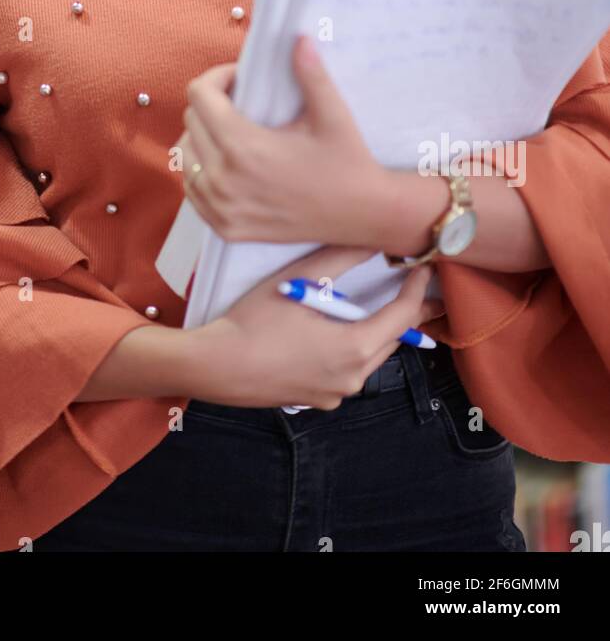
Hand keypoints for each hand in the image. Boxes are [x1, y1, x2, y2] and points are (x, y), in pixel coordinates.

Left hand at [178, 35, 390, 244]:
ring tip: (232, 130)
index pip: (199, 96)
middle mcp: (224, 180)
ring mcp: (221, 208)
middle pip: (190, 122)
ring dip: (201, 137)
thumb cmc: (348, 163)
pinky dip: (201, 171)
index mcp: (244, 147)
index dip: (217, 78)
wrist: (363, 216)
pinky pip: (192, 190)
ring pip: (184, 156)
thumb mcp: (332, 114)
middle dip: (211, 103)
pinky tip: (227, 162)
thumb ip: (311, 74)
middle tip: (241, 102)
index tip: (240, 79)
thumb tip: (298, 38)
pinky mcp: (226, 228)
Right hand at [186, 246, 437, 408]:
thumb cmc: (254, 321)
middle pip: (391, 340)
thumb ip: (339, 258)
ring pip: (369, 358)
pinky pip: (345, 373)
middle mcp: (352, 377)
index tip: (422, 270)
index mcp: (355, 347)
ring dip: (376, 332)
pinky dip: (349, 352)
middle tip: (414, 290)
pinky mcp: (317, 401)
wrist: (217, 366)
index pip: (402, 316)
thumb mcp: (298, 280)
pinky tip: (333, 335)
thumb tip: (371, 239)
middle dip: (404, 313)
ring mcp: (335, 394)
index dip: (415, 290)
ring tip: (376, 308)